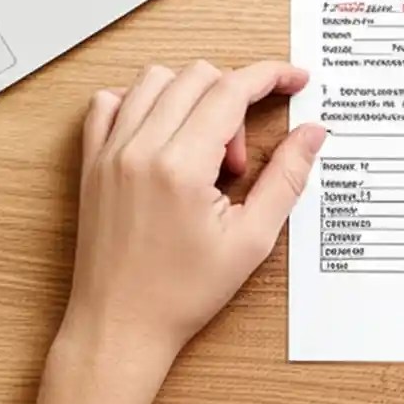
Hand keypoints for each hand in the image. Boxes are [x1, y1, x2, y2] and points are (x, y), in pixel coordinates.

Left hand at [37, 61, 325, 403]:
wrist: (120, 326)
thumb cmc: (181, 292)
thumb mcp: (252, 239)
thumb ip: (287, 178)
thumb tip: (312, 134)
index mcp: (180, 166)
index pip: (231, 89)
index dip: (271, 76)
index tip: (294, 80)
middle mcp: (139, 149)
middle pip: (197, 77)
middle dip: (234, 101)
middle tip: (241, 159)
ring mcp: (109, 153)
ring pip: (154, 79)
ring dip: (191, 98)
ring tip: (204, 150)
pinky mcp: (91, 163)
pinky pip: (108, 103)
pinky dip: (140, 103)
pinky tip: (163, 136)